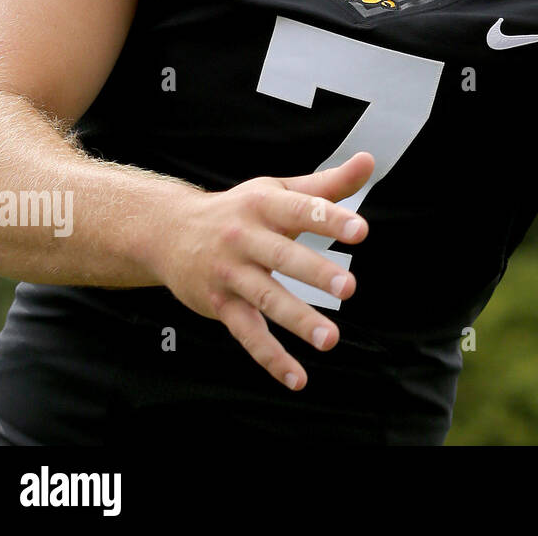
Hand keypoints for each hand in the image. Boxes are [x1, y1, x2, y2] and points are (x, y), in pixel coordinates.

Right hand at [151, 152, 373, 390]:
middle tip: (348, 287)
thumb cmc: (238, 210)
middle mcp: (245, 238)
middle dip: (315, 272)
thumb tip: (369, 160)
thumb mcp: (278, 190)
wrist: (168, 232)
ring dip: (298, 319)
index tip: (360, 230)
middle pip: (283, 256)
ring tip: (330, 339)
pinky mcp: (220, 305)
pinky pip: (248, 335)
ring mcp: (230, 274)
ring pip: (266, 299)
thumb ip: (328, 184)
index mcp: (265, 205)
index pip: (301, 209)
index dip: (330, 219)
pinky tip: (297, 377)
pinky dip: (271, 358)